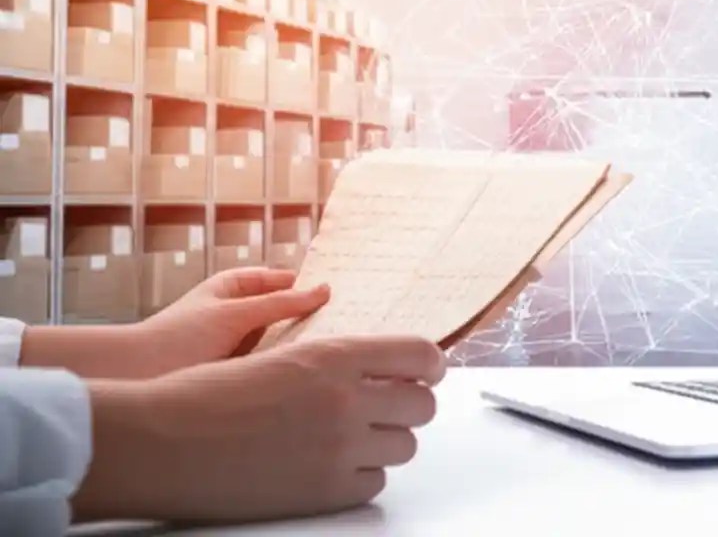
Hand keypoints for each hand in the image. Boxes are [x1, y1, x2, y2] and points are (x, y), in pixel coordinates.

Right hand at [73, 335, 446, 522]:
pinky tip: (334, 465)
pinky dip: (362, 475)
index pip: (420, 355)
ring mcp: (338, 449)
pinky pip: (375, 483)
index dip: (430, 365)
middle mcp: (345, 400)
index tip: (427, 372)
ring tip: (353, 437)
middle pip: (423, 405)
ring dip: (386, 441)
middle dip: (410, 405)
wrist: (158, 442)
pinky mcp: (324, 492)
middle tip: (390, 407)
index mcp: (334, 356)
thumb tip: (379, 369)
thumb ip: (334, 362)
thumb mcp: (279, 355)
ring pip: (405, 447)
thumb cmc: (202, 395)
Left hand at [137, 268, 330, 375]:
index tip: (342, 295)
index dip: (307, 285)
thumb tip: (325, 290)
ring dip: (295, 345)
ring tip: (329, 352)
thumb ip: (282, 303)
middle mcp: (236, 312)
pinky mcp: (233, 371)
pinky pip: (266, 364)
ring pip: (276, 340)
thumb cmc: (179, 337)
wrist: (135, 376)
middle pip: (282, 310)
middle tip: (344, 326)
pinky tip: (301, 374)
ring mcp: (234, 343)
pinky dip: (280, 367)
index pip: (281, 280)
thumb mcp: (236, 314)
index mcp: (234, 287)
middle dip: (307, 317)